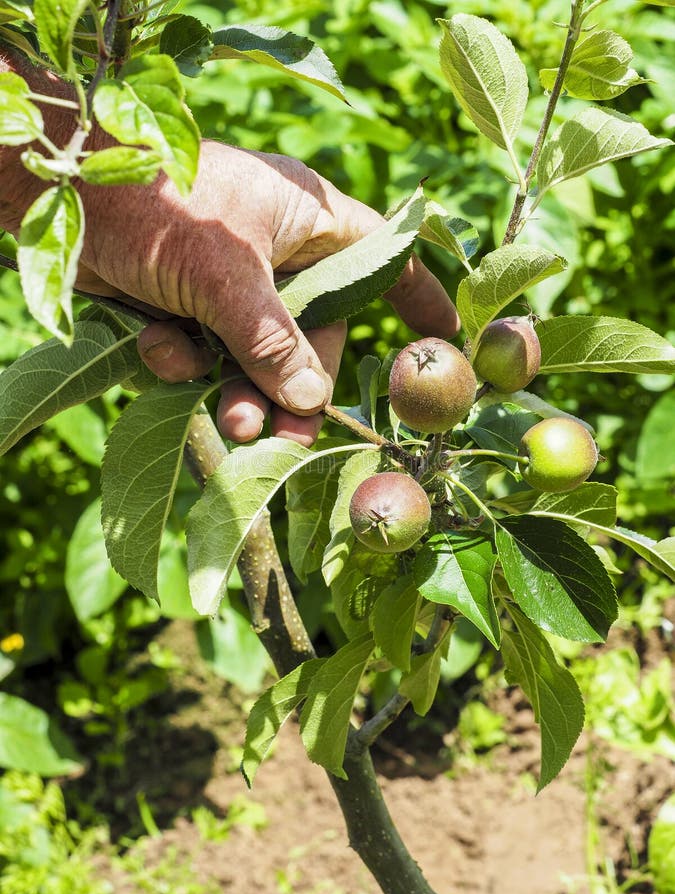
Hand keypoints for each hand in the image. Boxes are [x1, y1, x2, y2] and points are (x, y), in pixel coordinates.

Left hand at [75, 143, 460, 445]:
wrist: (53, 190)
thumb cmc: (158, 206)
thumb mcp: (226, 277)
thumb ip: (274, 343)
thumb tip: (312, 405)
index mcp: (306, 220)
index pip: (382, 260)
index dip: (417, 300)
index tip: (443, 341)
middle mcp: (275, 253)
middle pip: (311, 336)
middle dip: (294, 390)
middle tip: (284, 442)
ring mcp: (228, 281)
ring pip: (254, 356)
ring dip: (240, 392)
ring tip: (231, 426)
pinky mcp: (183, 303)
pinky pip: (204, 352)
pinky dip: (184, 361)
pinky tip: (158, 348)